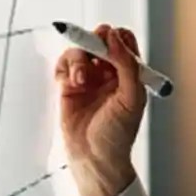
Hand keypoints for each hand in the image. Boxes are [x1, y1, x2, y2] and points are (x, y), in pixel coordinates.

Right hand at [55, 24, 146, 195]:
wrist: (94, 159)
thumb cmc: (118, 134)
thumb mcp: (131, 98)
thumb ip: (127, 65)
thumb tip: (115, 37)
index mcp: (129, 73)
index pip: (124, 41)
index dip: (117, 36)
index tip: (110, 39)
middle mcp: (109, 72)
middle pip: (100, 40)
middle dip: (96, 39)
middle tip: (93, 45)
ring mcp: (88, 78)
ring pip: (80, 50)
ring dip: (79, 58)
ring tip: (80, 78)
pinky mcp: (68, 86)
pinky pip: (64, 64)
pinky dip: (65, 66)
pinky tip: (70, 81)